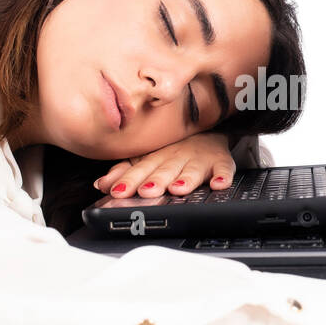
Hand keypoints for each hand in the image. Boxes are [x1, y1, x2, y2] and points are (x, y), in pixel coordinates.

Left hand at [93, 131, 237, 198]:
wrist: (206, 132)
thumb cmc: (172, 152)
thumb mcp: (148, 160)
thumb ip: (125, 172)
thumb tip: (101, 185)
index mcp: (156, 157)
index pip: (140, 169)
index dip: (129, 179)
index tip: (117, 191)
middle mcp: (176, 156)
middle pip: (164, 169)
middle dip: (155, 180)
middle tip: (145, 191)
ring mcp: (199, 159)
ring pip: (192, 169)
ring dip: (186, 179)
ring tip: (178, 189)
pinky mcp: (221, 161)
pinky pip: (224, 168)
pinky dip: (222, 176)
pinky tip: (218, 184)